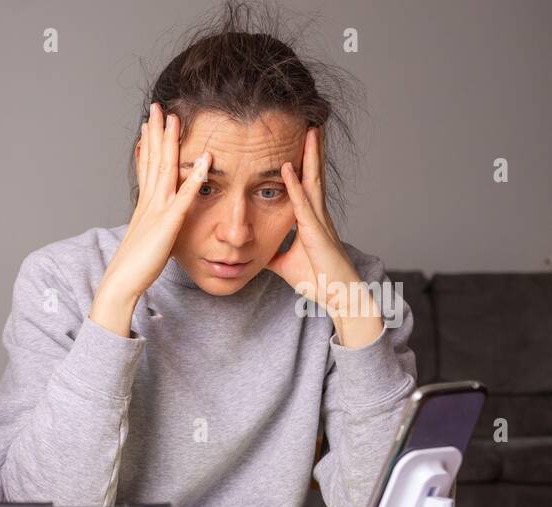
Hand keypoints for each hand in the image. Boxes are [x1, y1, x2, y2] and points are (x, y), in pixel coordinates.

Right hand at [91, 102, 210, 335]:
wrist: (121, 282)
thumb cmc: (135, 267)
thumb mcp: (147, 240)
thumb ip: (154, 225)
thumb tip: (158, 218)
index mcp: (145, 206)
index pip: (147, 167)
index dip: (149, 144)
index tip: (151, 124)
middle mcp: (149, 202)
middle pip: (152, 160)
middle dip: (155, 132)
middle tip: (157, 107)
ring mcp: (157, 210)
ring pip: (165, 169)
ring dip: (169, 143)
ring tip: (174, 118)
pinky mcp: (168, 223)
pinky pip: (184, 196)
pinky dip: (194, 176)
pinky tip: (205, 158)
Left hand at [266, 126, 381, 347]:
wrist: (339, 296)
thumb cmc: (318, 280)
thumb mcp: (285, 263)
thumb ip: (273, 252)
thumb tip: (255, 250)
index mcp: (310, 219)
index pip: (304, 184)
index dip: (301, 162)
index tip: (296, 141)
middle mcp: (317, 214)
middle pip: (312, 174)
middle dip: (311, 148)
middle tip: (309, 120)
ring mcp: (318, 221)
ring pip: (312, 181)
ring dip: (309, 155)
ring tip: (308, 130)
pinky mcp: (316, 232)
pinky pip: (303, 204)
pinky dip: (295, 185)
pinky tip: (288, 168)